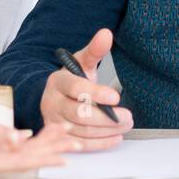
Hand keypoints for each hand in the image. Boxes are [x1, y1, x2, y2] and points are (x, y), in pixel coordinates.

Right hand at [0, 107, 78, 178]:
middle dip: (53, 149)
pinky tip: (40, 134)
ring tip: (66, 136)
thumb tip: (20, 137)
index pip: (24, 161)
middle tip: (76, 144)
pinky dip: (30, 140)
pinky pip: (14, 146)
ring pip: (23, 151)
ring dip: (45, 143)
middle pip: (28, 157)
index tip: (67, 155)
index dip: (46, 157)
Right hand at [39, 28, 133, 150]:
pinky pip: (81, 144)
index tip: (116, 96)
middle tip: (128, 116)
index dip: (96, 93)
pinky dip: (100, 143)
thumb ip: (95, 50)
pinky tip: (115, 137)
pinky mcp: (61, 137)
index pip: (75, 88)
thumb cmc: (70, 80)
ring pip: (82, 131)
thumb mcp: (80, 62)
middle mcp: (53, 103)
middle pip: (79, 114)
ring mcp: (55, 122)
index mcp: (57, 82)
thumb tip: (106, 34)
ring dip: (107, 130)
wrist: (50, 97)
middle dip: (106, 117)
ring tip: (125, 125)